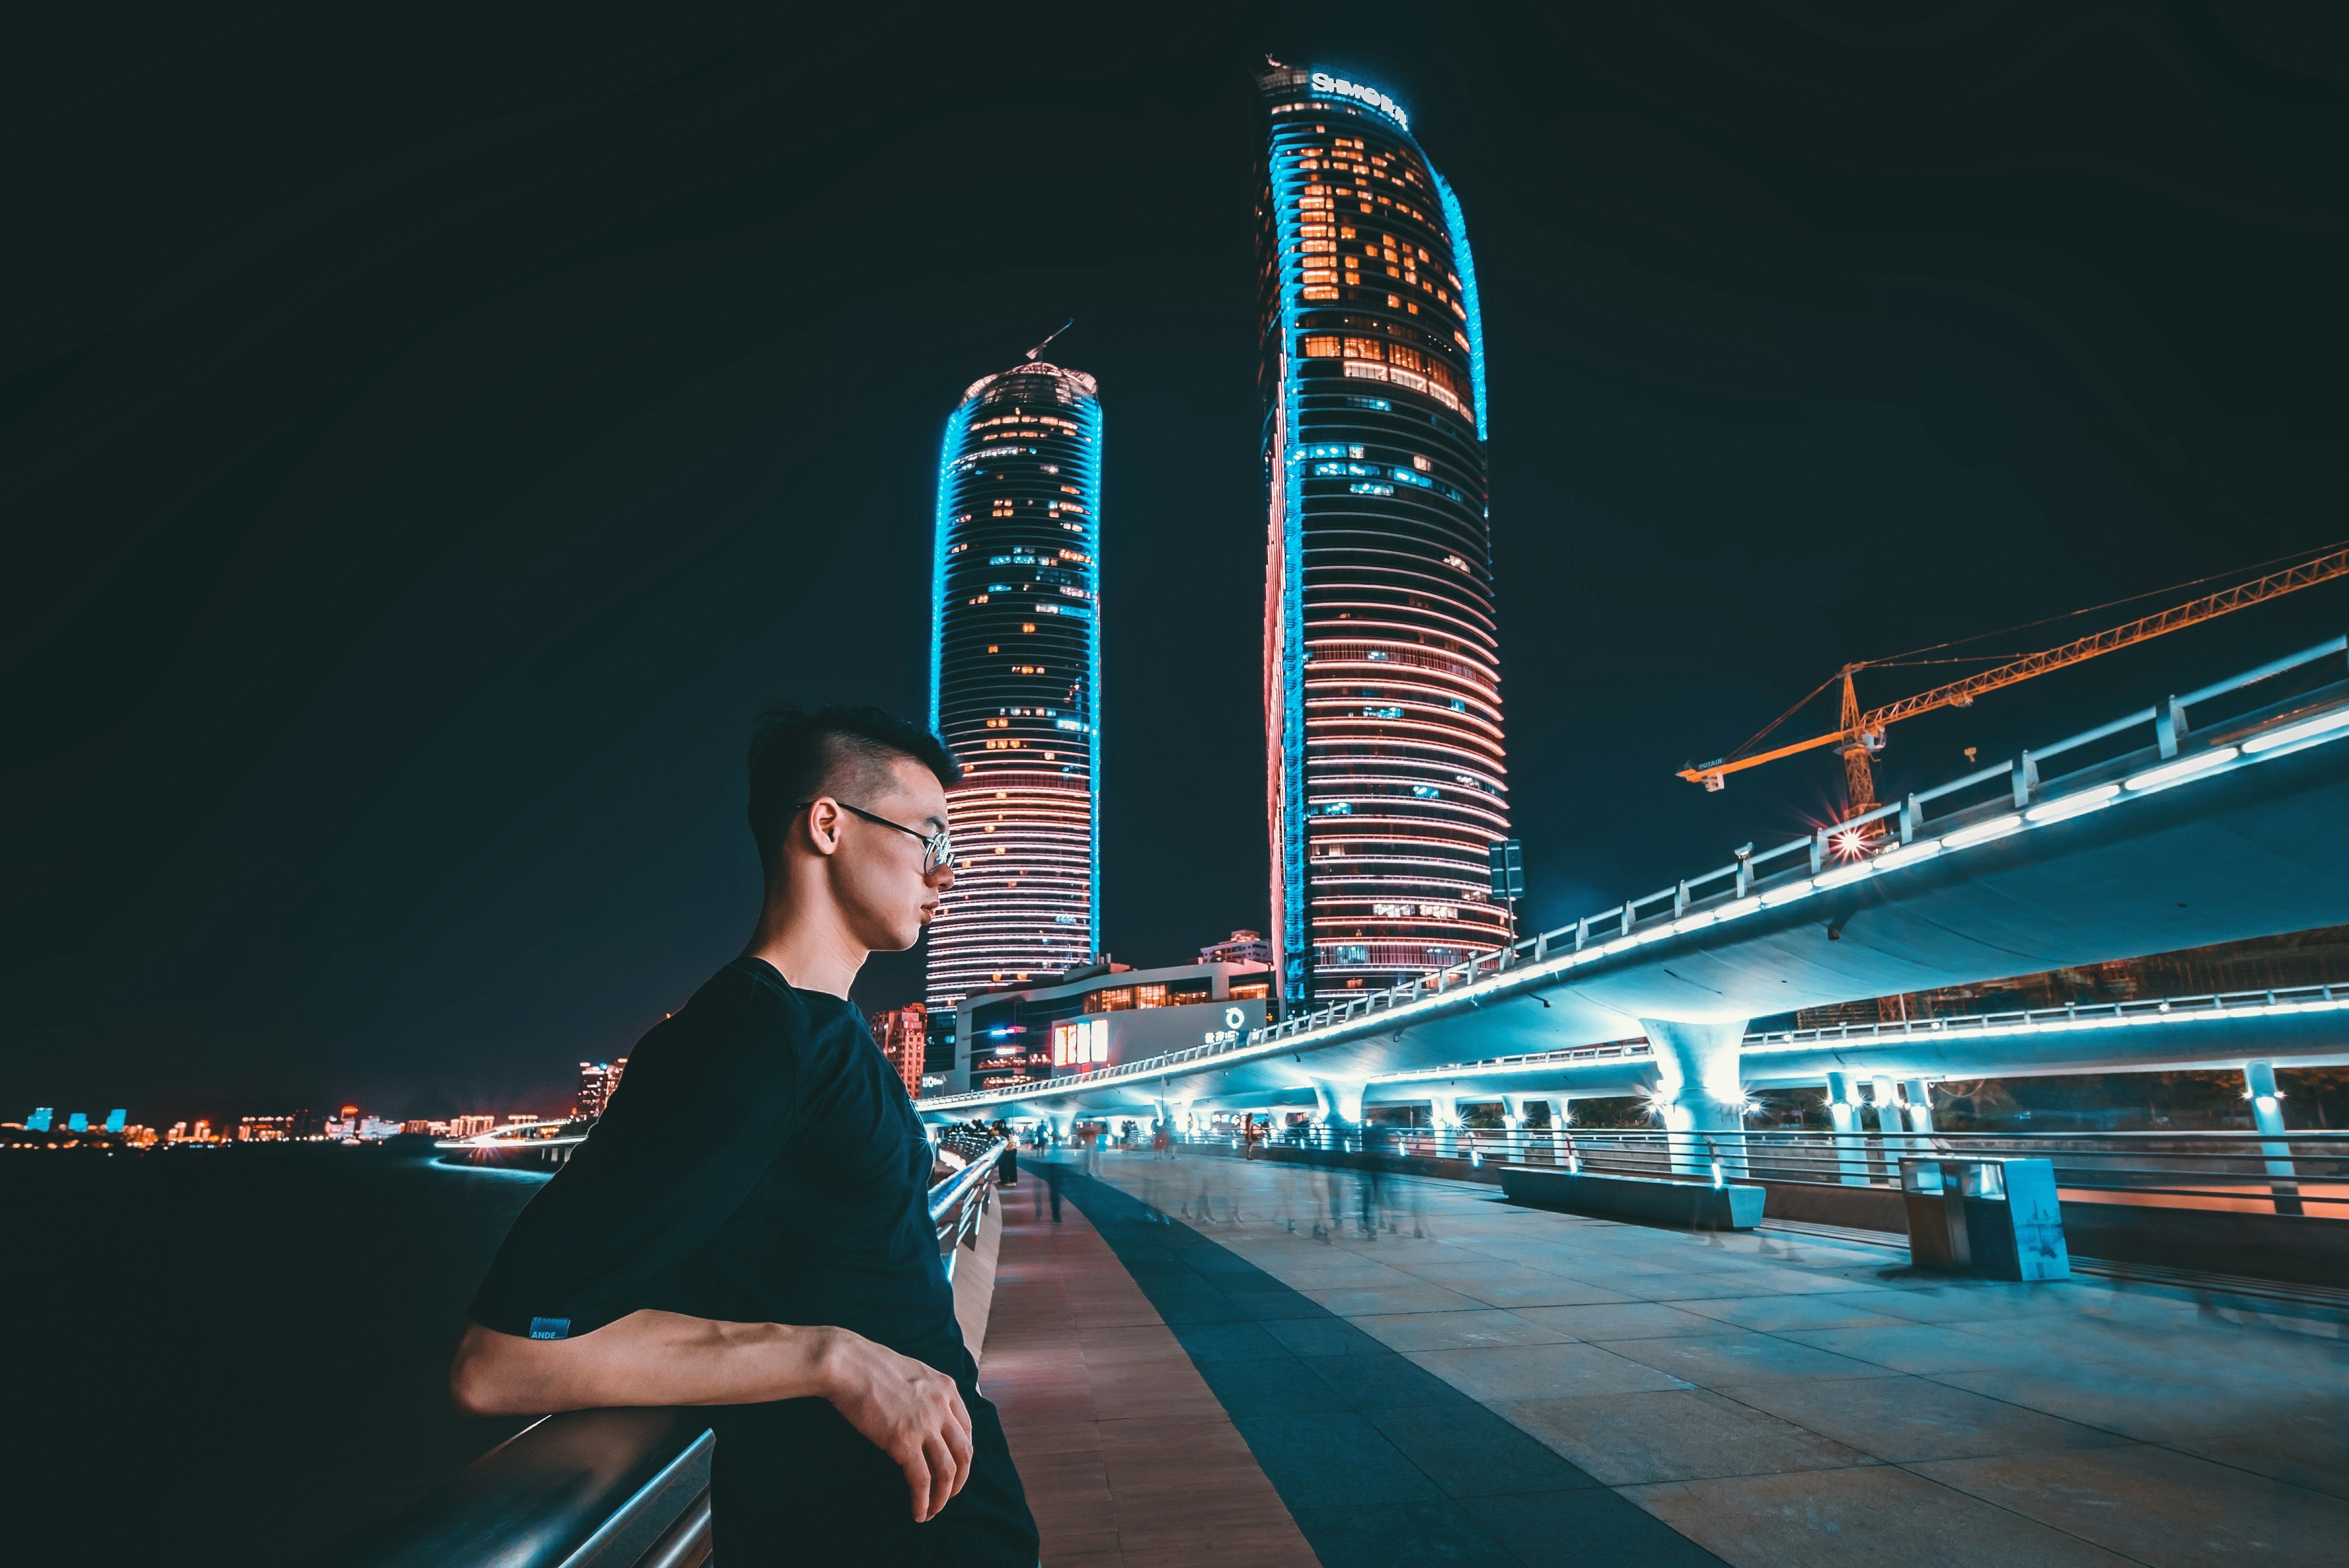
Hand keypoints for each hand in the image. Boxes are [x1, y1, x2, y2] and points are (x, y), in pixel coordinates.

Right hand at [818, 1329, 974, 1521]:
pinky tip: (919, 1513)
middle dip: (960, 1479)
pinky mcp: (904, 1442)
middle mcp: (942, 1406)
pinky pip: (922, 1480)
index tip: (955, 1466)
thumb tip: (924, 1411)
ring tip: (934, 1511)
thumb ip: (926, 1391)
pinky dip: (923, 1501)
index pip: (967, 1427)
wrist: (848, 1364)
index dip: (963, 1452)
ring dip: (944, 1496)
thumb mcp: (913, 1372)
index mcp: (946, 1387)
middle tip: (950, 1494)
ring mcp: (925, 1425)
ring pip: (948, 1470)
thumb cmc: (870, 1366)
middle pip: (964, 1451)